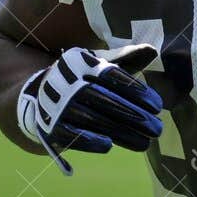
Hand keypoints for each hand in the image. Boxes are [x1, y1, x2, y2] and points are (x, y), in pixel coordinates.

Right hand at [17, 44, 162, 174]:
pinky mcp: (49, 125)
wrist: (39, 97)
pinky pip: (70, 134)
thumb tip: (151, 50)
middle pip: (102, 98)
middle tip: (157, 128)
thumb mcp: (99, 65)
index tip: (157, 105)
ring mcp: (56, 104)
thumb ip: (126, 58)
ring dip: (119, 132)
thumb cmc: (81, 79)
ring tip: (145, 142)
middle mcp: (65, 81)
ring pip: (90, 118)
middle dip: (132, 114)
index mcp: (80, 62)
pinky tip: (109, 145)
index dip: (134, 90)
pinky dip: (88, 140)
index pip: (110, 75)